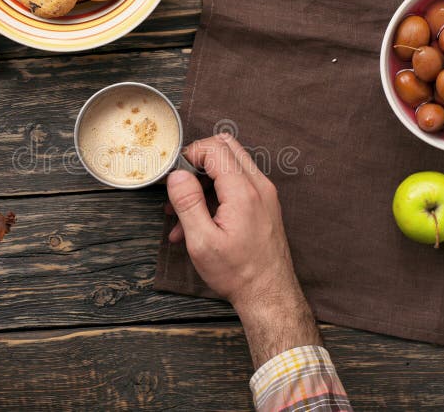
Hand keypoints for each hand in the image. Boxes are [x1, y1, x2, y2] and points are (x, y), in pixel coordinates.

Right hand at [166, 134, 321, 367]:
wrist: (269, 295)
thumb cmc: (237, 273)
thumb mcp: (202, 242)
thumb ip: (187, 203)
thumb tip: (176, 175)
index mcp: (243, 191)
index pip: (215, 148)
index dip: (190, 155)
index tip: (174, 176)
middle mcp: (259, 186)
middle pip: (226, 148)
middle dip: (197, 162)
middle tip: (178, 185)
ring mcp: (264, 194)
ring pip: (230, 166)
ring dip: (203, 182)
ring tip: (179, 214)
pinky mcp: (264, 205)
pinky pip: (236, 185)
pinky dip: (215, 195)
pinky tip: (196, 224)